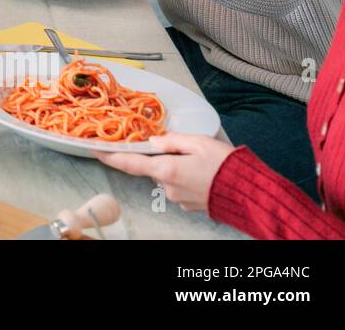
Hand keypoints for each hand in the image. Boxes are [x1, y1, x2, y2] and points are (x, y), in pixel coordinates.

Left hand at [96, 135, 236, 211]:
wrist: (250, 194)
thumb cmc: (227, 166)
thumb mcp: (199, 142)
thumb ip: (172, 140)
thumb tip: (153, 141)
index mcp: (166, 170)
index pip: (129, 162)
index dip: (110, 155)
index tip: (94, 149)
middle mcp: (168, 187)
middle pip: (153, 167)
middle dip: (162, 156)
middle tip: (184, 148)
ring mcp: (179, 199)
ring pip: (169, 176)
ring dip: (178, 167)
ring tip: (202, 160)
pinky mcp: (190, 205)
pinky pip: (182, 187)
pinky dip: (188, 178)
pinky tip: (204, 172)